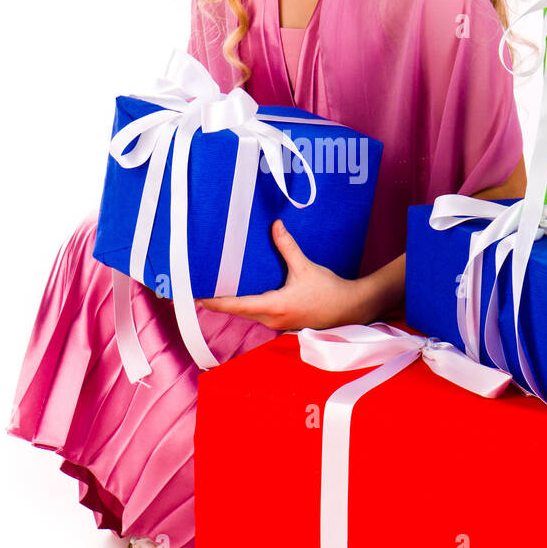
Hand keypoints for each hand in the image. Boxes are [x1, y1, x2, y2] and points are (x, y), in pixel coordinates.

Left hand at [195, 219, 371, 330]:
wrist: (350, 308)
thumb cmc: (329, 291)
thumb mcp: (306, 268)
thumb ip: (288, 247)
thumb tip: (275, 226)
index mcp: (273, 307)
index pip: (236, 305)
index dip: (215, 302)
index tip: (196, 297)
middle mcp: (271, 318)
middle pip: (237, 310)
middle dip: (219, 299)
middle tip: (201, 286)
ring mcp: (276, 322)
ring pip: (247, 312)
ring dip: (232, 302)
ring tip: (216, 286)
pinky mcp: (281, 320)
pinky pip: (257, 313)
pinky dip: (246, 303)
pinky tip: (241, 291)